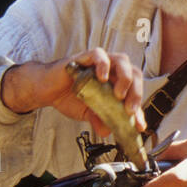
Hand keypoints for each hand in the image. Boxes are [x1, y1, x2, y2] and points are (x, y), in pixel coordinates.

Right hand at [1, 48, 146, 134]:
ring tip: (118, 94)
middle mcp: (111, 71)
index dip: (140, 108)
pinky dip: (103, 64)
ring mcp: (99, 63)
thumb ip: (99, 120)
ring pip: (122, 60)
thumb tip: (108, 132)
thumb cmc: (69, 98)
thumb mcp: (88, 113)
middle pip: (134, 74)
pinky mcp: (84, 57)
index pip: (134, 93)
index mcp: (116, 83)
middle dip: (136, 92)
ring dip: (125, 78)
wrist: (47, 91)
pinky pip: (99, 54)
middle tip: (130, 110)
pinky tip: (102, 78)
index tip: (140, 126)